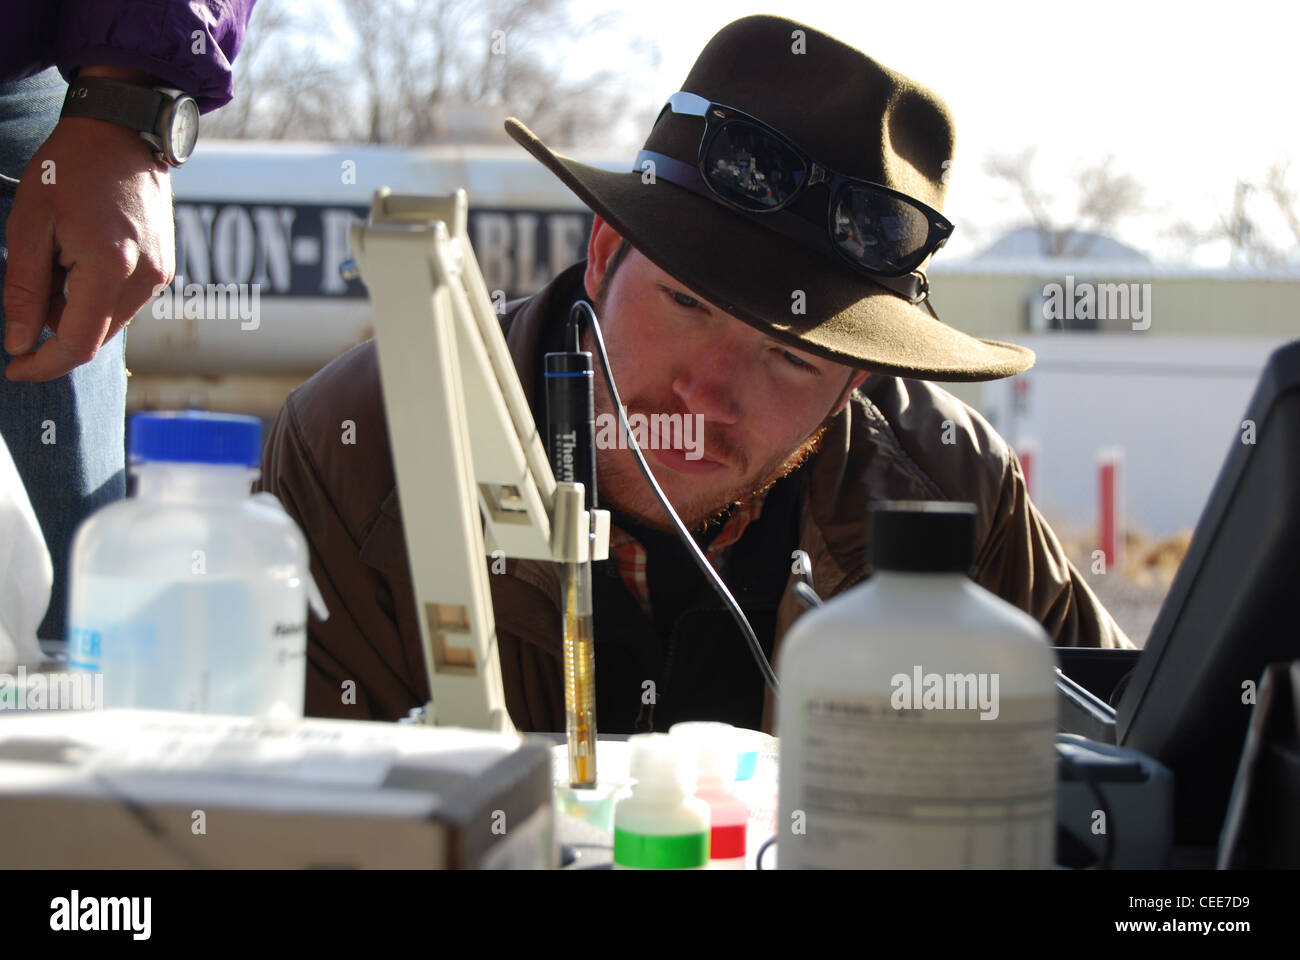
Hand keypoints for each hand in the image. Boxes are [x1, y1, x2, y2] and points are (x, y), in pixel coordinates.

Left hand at [3, 105, 173, 381]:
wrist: (123, 130)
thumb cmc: (69, 167)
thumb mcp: (29, 224)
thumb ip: (23, 288)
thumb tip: (19, 342)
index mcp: (110, 267)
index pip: (78, 343)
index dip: (43, 363)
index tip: (14, 368)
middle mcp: (145, 279)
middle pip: (94, 335)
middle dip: (54, 326)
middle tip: (30, 284)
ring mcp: (159, 275)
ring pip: (109, 320)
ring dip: (75, 308)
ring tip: (57, 260)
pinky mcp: (163, 268)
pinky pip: (123, 301)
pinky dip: (95, 294)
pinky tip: (79, 257)